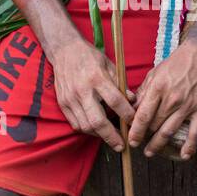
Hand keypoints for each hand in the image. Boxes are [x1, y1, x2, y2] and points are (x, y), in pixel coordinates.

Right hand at [49, 36, 134, 150]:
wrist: (64, 50)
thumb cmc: (90, 57)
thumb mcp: (110, 65)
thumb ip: (121, 85)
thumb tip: (133, 102)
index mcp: (97, 78)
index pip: (115, 101)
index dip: (126, 115)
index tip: (134, 123)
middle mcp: (82, 90)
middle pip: (98, 120)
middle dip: (111, 136)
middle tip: (121, 145)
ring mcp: (70, 98)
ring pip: (86, 126)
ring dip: (100, 136)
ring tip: (111, 139)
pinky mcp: (63, 103)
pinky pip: (75, 124)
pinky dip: (87, 130)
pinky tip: (96, 131)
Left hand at [128, 40, 196, 158]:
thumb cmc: (177, 63)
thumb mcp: (155, 73)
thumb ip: (144, 91)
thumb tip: (132, 107)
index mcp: (158, 88)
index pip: (143, 115)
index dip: (135, 131)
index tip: (130, 139)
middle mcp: (172, 99)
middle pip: (154, 125)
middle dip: (144, 137)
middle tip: (138, 144)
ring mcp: (188, 105)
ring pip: (169, 131)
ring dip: (158, 145)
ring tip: (150, 152)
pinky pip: (195, 133)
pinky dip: (189, 146)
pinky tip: (184, 155)